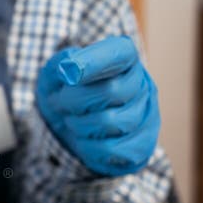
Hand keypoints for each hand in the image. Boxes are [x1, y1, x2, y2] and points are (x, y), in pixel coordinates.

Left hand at [36, 35, 159, 175]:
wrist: (71, 122)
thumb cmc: (67, 91)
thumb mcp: (56, 73)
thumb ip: (60, 65)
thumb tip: (71, 69)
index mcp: (123, 59)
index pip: (119, 53)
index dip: (95, 60)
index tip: (70, 69)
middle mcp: (142, 84)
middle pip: (110, 91)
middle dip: (74, 100)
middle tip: (61, 102)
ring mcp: (146, 115)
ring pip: (110, 122)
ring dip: (79, 124)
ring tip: (73, 120)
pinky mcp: (142, 144)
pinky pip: (112, 149)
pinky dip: (89, 147)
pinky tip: (84, 139)